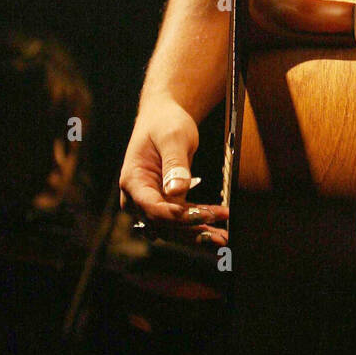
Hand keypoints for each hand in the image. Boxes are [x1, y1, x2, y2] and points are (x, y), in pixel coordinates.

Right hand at [119, 93, 227, 244]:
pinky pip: (180, 219)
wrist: (163, 117)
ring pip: (172, 227)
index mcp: (132, 180)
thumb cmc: (164, 123)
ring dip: (197, 233)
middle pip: (162, 223)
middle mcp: (137, 197)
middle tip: (219, 234)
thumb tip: (176, 191)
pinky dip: (198, 223)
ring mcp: (151, 202)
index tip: (200, 216)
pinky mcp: (165, 202)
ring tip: (223, 237)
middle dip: (191, 230)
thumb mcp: (172, 137)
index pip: (152, 207)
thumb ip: (175, 164)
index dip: (175, 216)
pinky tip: (217, 225)